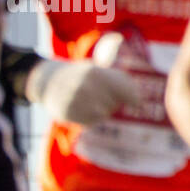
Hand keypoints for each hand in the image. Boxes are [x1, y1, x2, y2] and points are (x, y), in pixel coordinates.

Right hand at [25, 59, 141, 125]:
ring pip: (102, 115)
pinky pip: (89, 122)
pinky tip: (83, 109)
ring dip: (101, 112)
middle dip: (113, 104)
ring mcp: (75, 100)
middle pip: (113, 105)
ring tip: (93, 103)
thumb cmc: (80, 75)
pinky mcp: (67, 112)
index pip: (124, 90)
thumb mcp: (97, 68)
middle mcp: (86, 86)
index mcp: (96, 73)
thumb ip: (118, 79)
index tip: (139, 104)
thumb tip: (142, 101)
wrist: (47, 80)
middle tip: (104, 99)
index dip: (134, 98)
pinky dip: (90, 118)